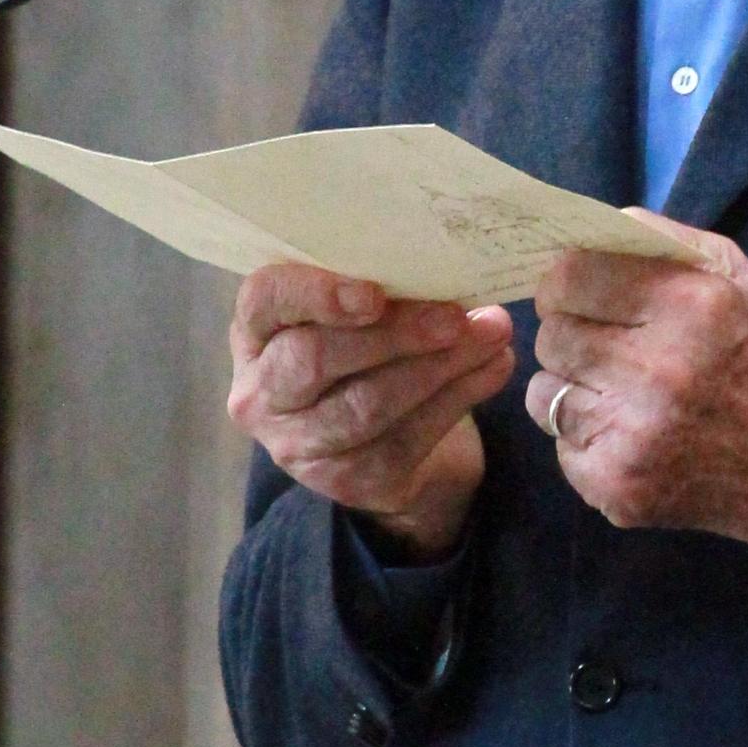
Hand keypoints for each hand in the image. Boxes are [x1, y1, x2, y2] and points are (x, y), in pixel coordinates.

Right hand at [229, 265, 515, 555]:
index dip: (316, 295)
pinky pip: (407, 439)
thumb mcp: (349, 315)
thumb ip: (374, 289)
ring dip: (439, 367)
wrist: (376, 442)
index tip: (375, 294)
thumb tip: (446, 265)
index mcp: (254, 331)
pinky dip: (458, 398)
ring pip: (368, 404)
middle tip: (456, 317)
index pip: (265, 300)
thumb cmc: (360, 351)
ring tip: (491, 336)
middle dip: (395, 334)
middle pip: (315, 358)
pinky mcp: (347, 481)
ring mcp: (299, 445)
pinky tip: (493, 369)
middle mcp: (261, 393)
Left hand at [527, 220, 747, 569]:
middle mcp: (658, 370)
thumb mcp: (733, 276)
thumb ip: (658, 241)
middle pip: (551, 335)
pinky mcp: (617, 484)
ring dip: (573, 387)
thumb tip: (582, 229)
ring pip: (543, 392)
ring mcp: (634, 435)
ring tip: (621, 391)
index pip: (569, 277)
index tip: (581, 293)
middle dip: (572, 334)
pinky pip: (560, 445)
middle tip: (609, 345)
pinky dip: (585, 437)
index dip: (568, 282)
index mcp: (690, 306)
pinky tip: (630, 433)